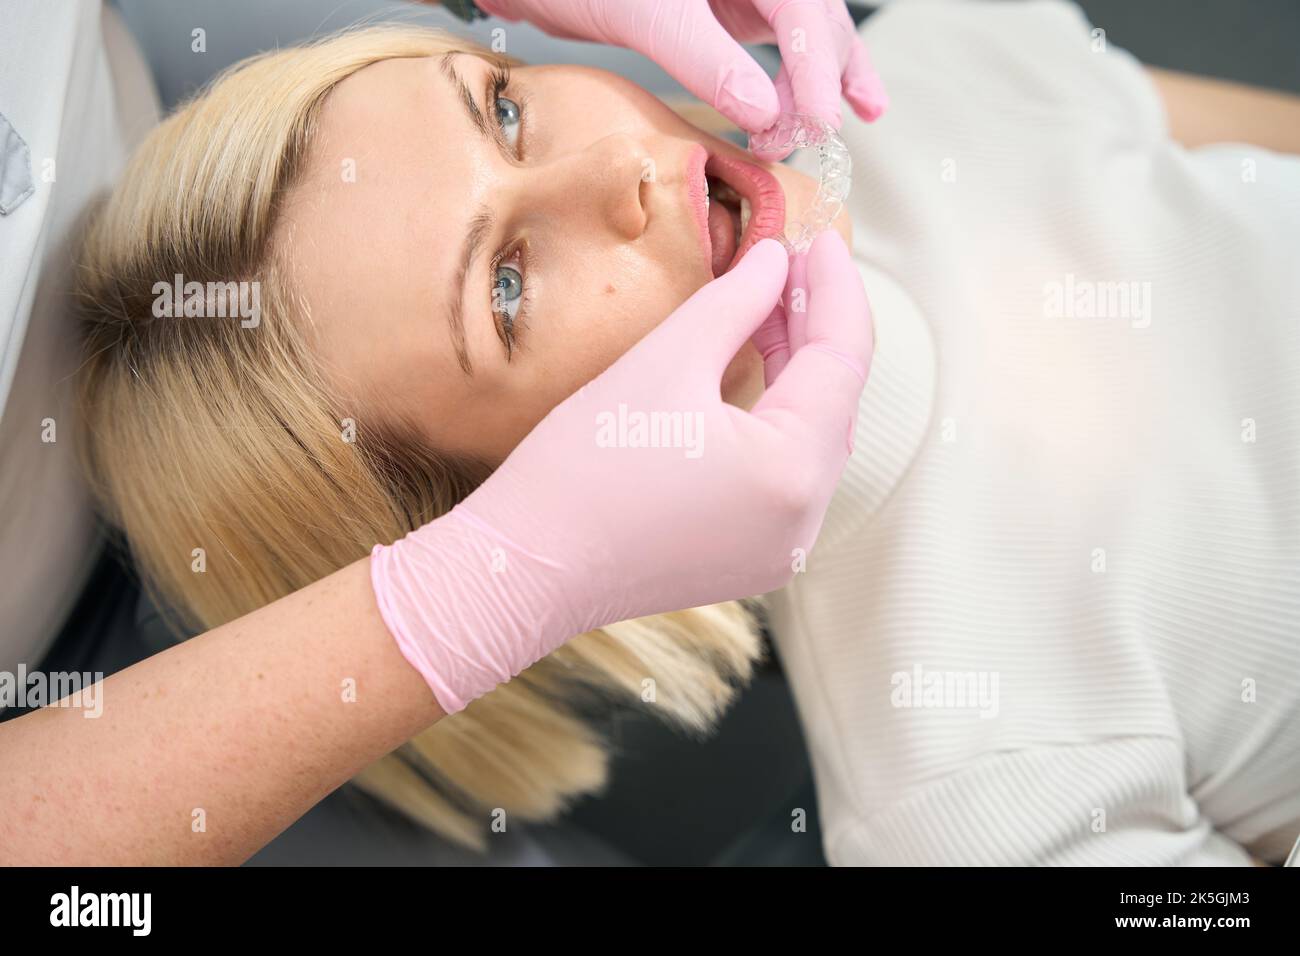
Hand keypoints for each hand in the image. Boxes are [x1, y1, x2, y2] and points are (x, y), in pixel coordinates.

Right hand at [371, 232, 873, 712]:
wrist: (524, 568)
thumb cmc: (584, 467)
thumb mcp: (667, 361)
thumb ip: (736, 303)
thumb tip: (774, 261)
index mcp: (793, 472)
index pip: (843, 361)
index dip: (834, 289)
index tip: (817, 236)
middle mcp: (802, 521)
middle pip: (834, 403)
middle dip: (815, 327)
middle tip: (787, 263)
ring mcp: (779, 548)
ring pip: (810, 440)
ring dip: (796, 372)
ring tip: (769, 307)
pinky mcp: (748, 558)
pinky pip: (783, 476)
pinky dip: (775, 420)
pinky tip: (753, 374)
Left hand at [473, 0, 886, 137]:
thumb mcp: (645, 15)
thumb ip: (705, 59)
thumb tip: (763, 111)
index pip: (805, 8)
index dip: (818, 67)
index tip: (819, 121)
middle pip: (817, 24)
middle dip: (814, 84)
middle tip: (791, 139)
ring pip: (810, 37)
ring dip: (818, 87)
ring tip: (821, 130)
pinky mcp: (735, 16)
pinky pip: (790, 46)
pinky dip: (811, 78)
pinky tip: (853, 105)